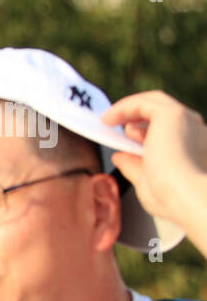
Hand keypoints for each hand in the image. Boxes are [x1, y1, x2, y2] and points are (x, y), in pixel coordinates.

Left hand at [103, 90, 206, 227]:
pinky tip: (107, 120)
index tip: (124, 141)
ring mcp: (185, 120)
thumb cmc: (172, 197)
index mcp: (194, 147)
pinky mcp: (172, 113)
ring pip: (154, 103)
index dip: (143, 133)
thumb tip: (118, 155)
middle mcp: (194, 131)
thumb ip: (133, 166)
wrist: (186, 196)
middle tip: (111, 126)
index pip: (168, 132)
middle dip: (135, 118)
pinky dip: (123, 107)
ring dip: (127, 109)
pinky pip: (143, 102)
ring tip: (106, 120)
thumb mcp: (147, 181)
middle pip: (161, 115)